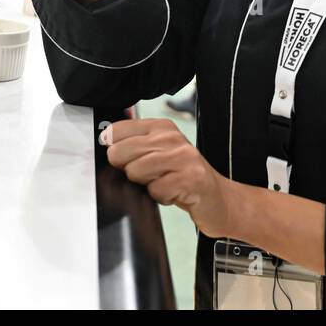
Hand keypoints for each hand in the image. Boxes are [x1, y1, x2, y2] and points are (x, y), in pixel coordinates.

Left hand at [103, 118, 235, 236]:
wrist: (219, 199)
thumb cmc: (183, 178)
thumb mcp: (158, 155)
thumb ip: (133, 148)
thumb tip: (105, 148)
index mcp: (160, 127)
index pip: (116, 131)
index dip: (114, 151)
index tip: (126, 161)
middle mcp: (171, 137)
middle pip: (120, 153)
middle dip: (129, 171)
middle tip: (150, 177)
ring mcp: (183, 156)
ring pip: (135, 171)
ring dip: (147, 185)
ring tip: (165, 183)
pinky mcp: (191, 178)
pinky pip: (155, 191)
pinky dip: (162, 198)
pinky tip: (176, 194)